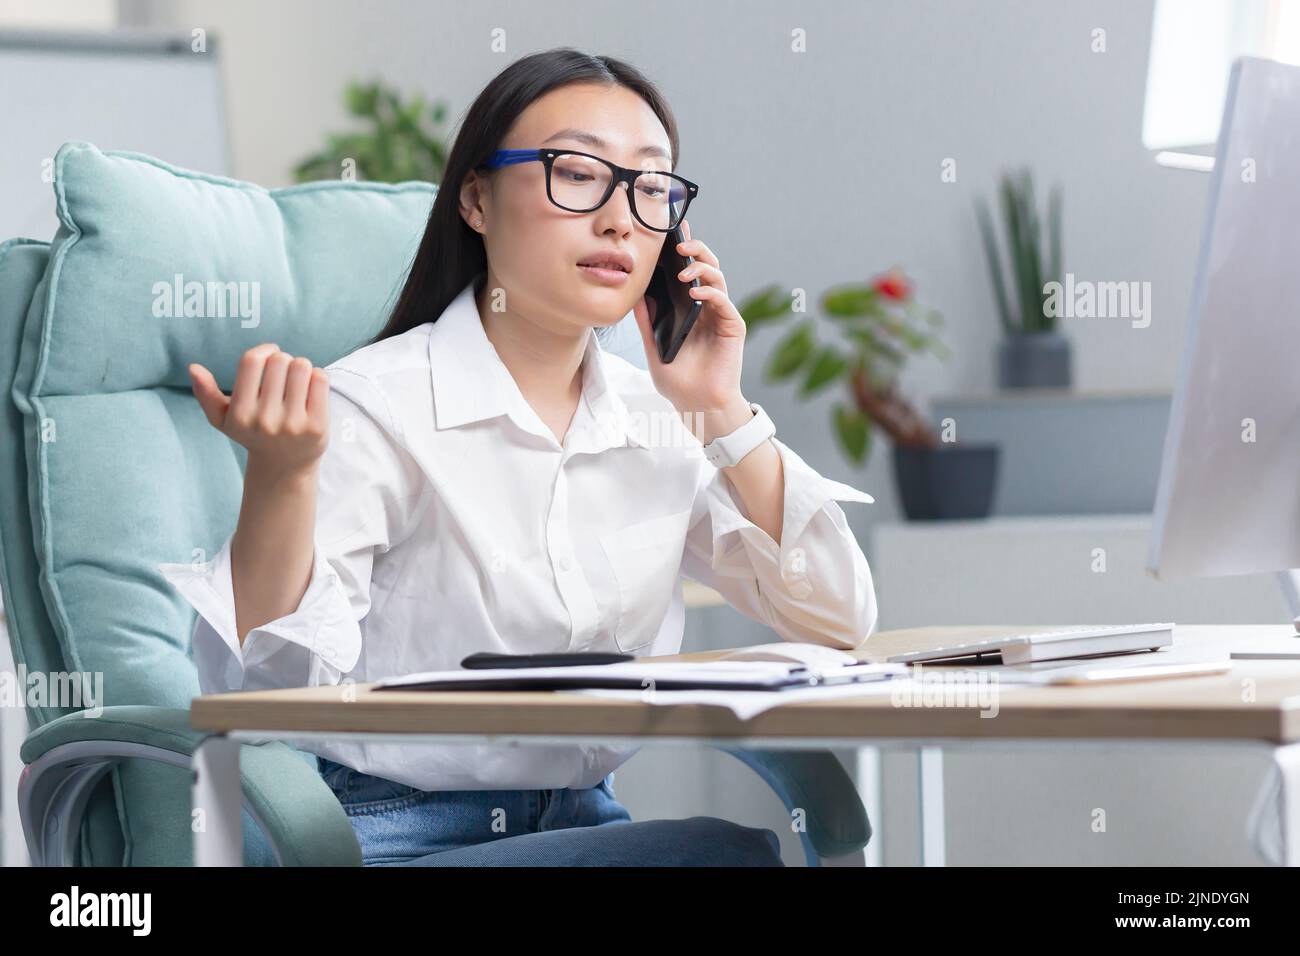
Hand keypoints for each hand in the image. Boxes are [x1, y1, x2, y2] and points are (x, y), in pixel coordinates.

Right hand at [188, 343, 330, 475]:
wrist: (286, 466)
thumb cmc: (253, 434)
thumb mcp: (224, 419)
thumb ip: (206, 394)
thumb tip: (193, 368)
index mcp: (240, 414)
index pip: (251, 362)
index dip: (264, 350)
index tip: (271, 352)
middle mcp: (265, 420)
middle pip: (279, 360)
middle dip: (283, 359)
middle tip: (284, 372)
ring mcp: (293, 424)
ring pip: (301, 366)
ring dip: (301, 366)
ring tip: (297, 378)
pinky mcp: (317, 426)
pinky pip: (320, 379)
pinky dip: (317, 376)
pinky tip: (311, 387)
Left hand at [631, 218, 746, 416]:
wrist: (698, 406)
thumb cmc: (679, 381)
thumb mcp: (654, 349)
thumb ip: (647, 323)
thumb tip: (635, 296)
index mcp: (690, 308)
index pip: (688, 271)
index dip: (683, 250)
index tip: (670, 231)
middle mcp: (707, 307)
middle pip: (706, 266)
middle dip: (695, 248)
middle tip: (678, 243)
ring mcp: (721, 315)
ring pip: (717, 278)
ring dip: (701, 268)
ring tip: (683, 271)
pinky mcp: (732, 326)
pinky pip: (724, 301)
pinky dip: (710, 293)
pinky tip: (695, 293)